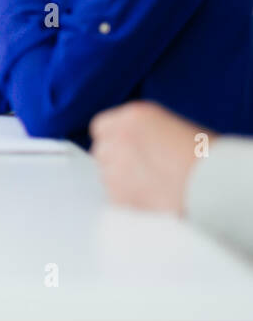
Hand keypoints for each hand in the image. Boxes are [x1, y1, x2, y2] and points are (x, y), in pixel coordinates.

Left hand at [90, 101, 209, 214]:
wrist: (218, 185)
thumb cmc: (210, 158)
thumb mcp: (176, 130)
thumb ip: (147, 135)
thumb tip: (138, 148)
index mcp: (134, 116)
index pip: (102, 128)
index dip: (114, 141)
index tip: (125, 151)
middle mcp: (118, 138)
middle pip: (102, 152)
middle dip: (117, 163)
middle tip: (143, 174)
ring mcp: (115, 167)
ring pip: (107, 178)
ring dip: (123, 184)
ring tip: (155, 190)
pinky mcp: (119, 196)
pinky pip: (116, 200)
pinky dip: (130, 204)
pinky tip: (153, 203)